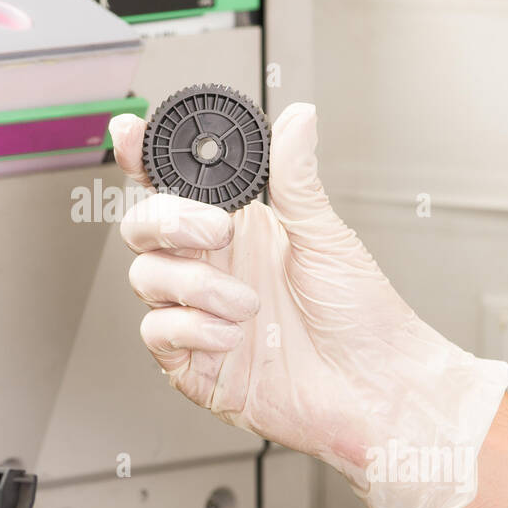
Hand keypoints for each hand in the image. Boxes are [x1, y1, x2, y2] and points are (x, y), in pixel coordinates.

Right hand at [108, 102, 507, 507]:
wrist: (376, 389)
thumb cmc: (361, 317)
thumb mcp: (327, 237)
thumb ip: (296, 179)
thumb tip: (298, 119)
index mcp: (239, 228)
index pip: (173, 184)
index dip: (142, 156)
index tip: (131, 134)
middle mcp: (211, 266)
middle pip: (143, 226)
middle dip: (165, 219)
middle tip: (214, 230)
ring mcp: (199, 313)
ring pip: (146, 277)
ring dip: (193, 284)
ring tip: (246, 302)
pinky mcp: (194, 362)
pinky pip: (158, 333)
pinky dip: (190, 329)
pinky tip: (231, 335)